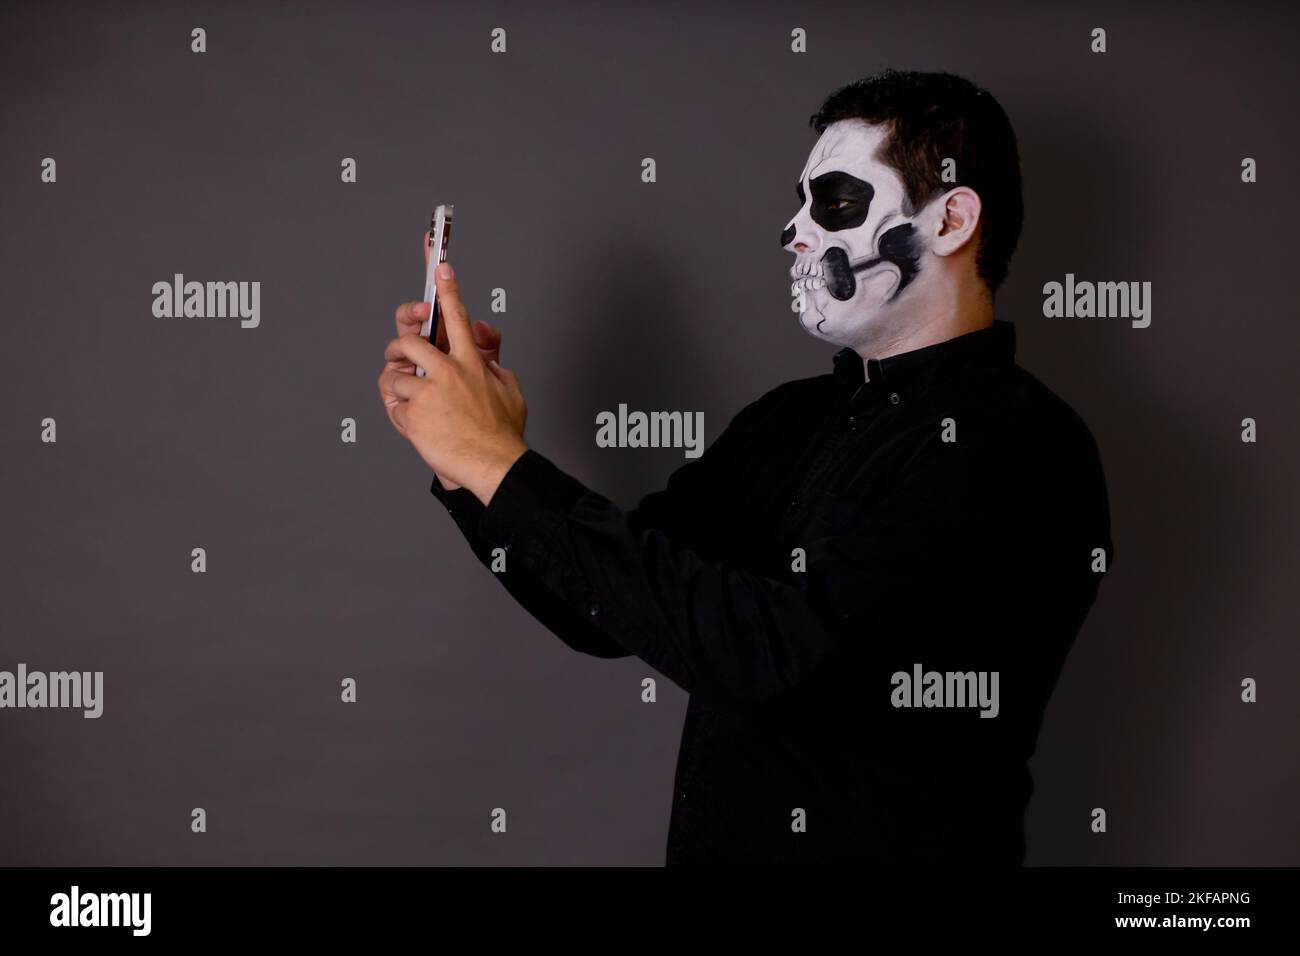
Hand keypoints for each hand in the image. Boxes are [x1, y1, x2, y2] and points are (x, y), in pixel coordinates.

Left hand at [379, 260, 527, 504]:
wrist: (493, 464)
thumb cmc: (502, 431)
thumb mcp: (508, 385)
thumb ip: (491, 357)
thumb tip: (481, 337)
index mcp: (471, 362)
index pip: (457, 316)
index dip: (448, 289)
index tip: (440, 269)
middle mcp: (448, 372)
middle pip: (409, 340)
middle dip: (399, 347)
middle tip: (402, 357)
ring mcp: (428, 393)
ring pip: (395, 374)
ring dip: (400, 389)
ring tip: (413, 403)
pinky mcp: (413, 415)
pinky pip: (393, 404)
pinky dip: (400, 415)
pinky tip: (418, 424)